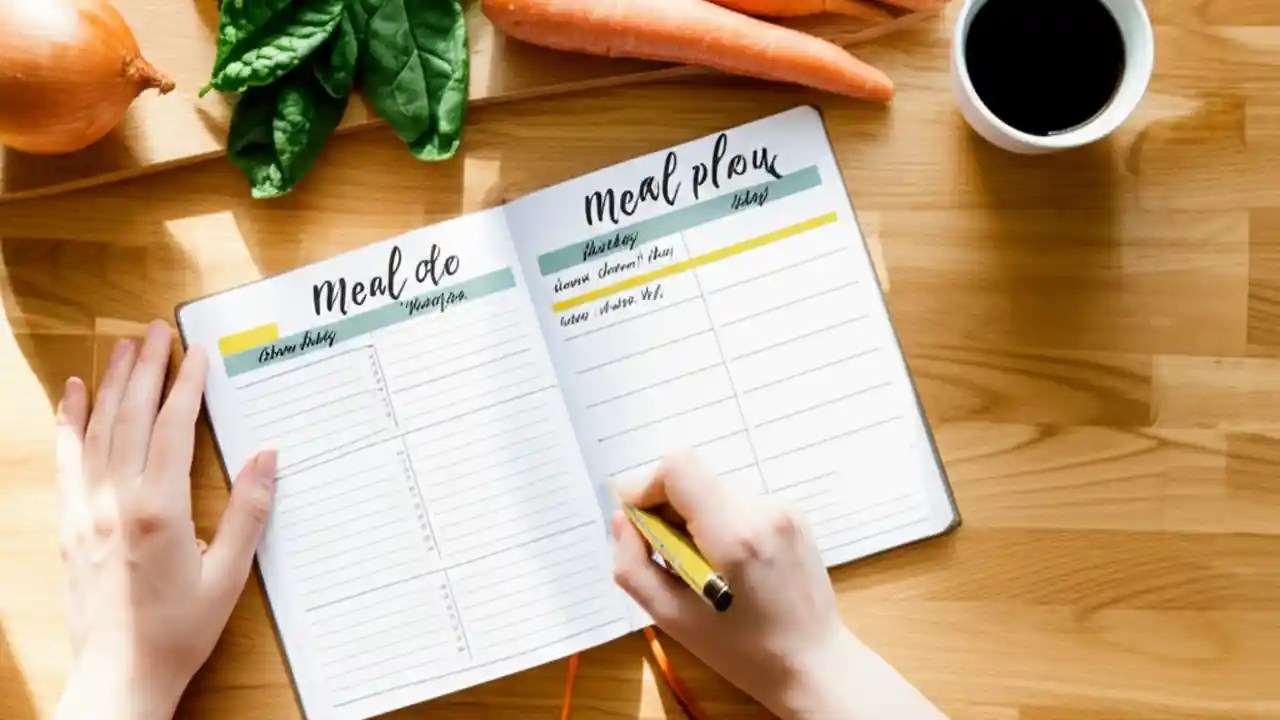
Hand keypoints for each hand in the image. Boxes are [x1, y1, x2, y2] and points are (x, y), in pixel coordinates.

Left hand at [54, 321, 277, 719]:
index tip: (196, 354)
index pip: (172, 430)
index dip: (186, 387)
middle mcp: (115, 502)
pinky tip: (75, 394)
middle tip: (157, 330)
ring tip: (123, 347)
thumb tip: (267, 456)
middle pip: (130, 418)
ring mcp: (86, 510)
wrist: (120, 675)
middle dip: (146, 369)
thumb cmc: (179, 631)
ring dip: (111, 383)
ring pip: (97, 430)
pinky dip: (71, 421)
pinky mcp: (70, 523)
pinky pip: (69, 458)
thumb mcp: (228, 576)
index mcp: (158, 512)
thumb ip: (249, 512)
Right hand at [611, 453, 944, 719]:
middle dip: (668, 508)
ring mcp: (783, 508)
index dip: (647, 487)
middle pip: (693, 478)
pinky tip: (728, 562)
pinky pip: (737, 501)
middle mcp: (763, 510)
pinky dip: (720, 522)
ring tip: (701, 564)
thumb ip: (633, 564)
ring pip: (713, 489)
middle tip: (668, 554)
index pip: (679, 466)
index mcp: (734, 535)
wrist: (811, 660)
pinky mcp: (792, 513)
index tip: (641, 522)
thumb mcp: (671, 617)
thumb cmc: (742, 649)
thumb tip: (623, 518)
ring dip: (694, 517)